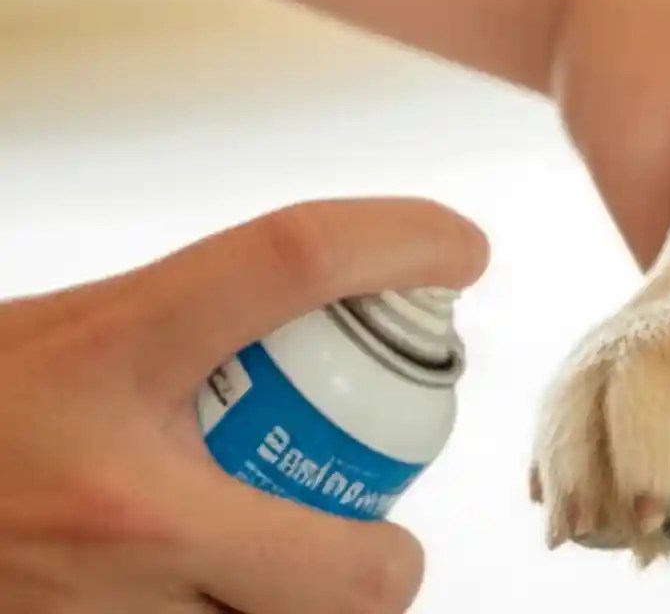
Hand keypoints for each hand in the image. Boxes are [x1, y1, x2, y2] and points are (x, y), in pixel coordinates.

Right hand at [0, 199, 487, 612]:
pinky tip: (209, 592)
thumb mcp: (63, 337)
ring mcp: (95, 611)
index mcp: (103, 358)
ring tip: (278, 574)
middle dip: (386, 569)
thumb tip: (322, 310)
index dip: (397, 237)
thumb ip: (189, 333)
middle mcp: (113, 502)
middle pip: (356, 574)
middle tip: (372, 535)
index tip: (460, 247)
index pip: (288, 258)